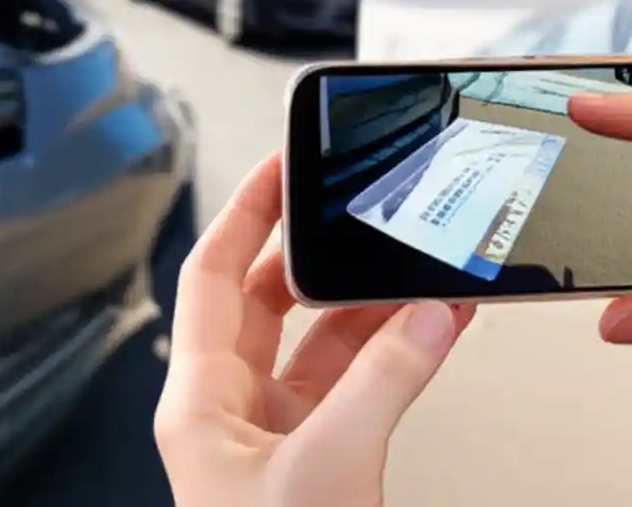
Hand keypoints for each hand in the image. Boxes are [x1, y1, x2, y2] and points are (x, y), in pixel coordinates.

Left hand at [155, 154, 476, 506]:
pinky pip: (356, 389)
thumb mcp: (325, 464)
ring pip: (321, 348)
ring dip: (371, 311)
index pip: (211, 276)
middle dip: (319, 256)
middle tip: (353, 208)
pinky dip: (393, 359)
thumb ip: (382, 384)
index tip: (280, 167)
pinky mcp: (318, 463)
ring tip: (415, 273)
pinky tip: (431, 333)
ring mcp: (275, 438)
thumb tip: (426, 316)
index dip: (242, 213)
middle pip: (269, 303)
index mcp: (200, 402)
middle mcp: (231, 412)